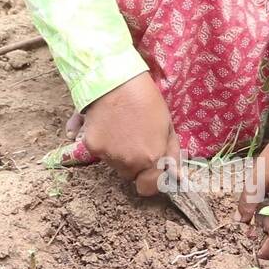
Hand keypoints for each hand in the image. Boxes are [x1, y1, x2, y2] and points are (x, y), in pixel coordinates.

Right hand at [82, 72, 179, 195]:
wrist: (116, 81)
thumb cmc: (146, 100)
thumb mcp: (167, 126)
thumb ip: (172, 154)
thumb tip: (177, 177)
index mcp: (152, 158)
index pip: (148, 188)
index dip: (150, 180)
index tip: (150, 169)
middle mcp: (129, 162)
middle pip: (130, 175)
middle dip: (134, 163)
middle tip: (135, 138)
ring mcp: (108, 155)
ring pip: (114, 164)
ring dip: (118, 153)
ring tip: (122, 128)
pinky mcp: (92, 146)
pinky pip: (99, 153)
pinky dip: (102, 144)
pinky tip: (108, 126)